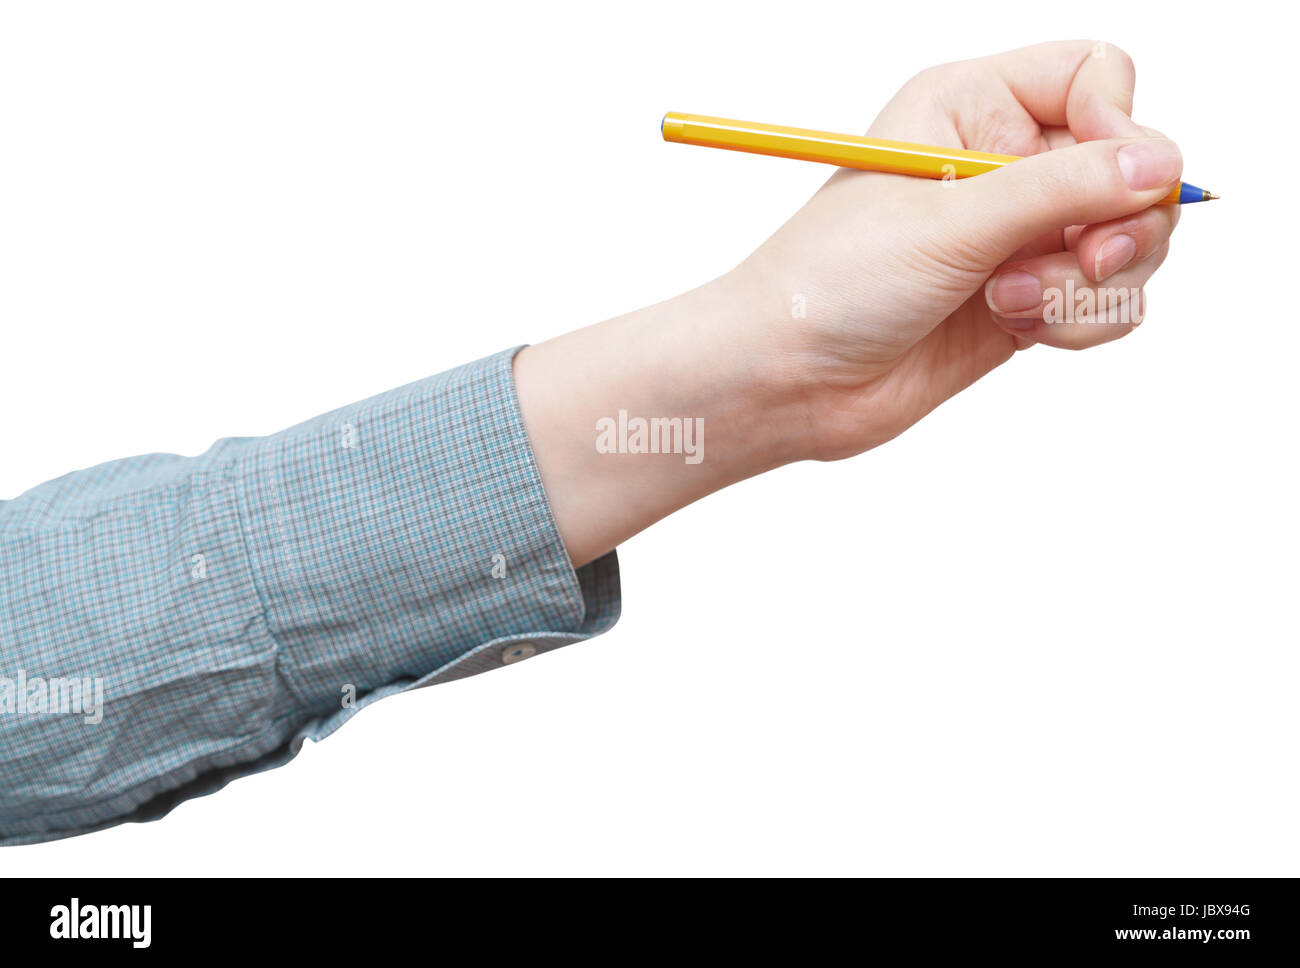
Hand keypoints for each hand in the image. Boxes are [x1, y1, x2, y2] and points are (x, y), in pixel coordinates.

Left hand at [737, 40, 1181, 460]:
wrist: (785, 380)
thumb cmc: (832, 283)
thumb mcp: (949, 221)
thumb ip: (1062, 189)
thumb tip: (1163, 167)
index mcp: (971, 108)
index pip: (1096, 77)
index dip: (1120, 126)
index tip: (1110, 183)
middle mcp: (1002, 165)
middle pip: (1130, 167)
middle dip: (1121, 223)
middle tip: (1089, 260)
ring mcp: (1016, 237)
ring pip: (1129, 242)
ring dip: (1090, 282)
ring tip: (1011, 301)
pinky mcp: (1024, 301)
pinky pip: (1107, 301)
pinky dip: (1080, 320)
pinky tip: (1016, 329)